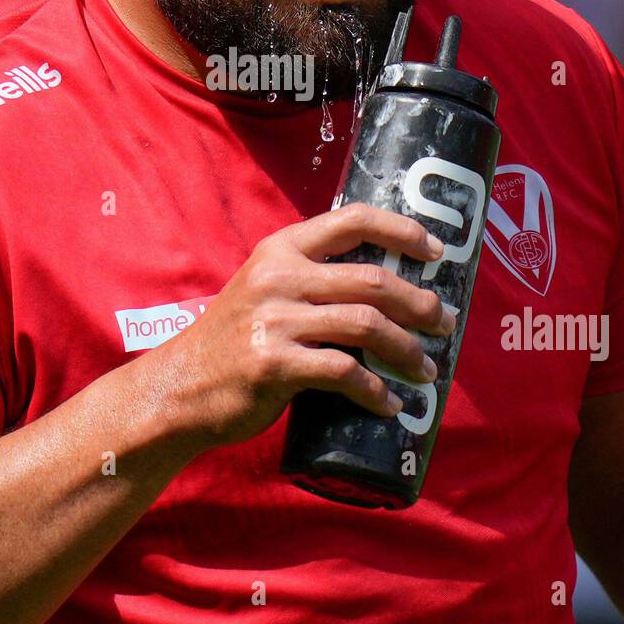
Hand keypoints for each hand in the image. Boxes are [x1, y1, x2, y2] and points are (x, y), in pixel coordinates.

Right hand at [156, 203, 454, 453]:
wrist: (179, 388)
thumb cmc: (232, 342)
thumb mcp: (263, 290)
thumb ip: (309, 280)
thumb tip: (384, 289)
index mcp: (281, 249)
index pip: (353, 219)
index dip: (402, 230)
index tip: (436, 251)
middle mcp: (279, 276)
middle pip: (372, 279)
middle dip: (419, 303)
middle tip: (444, 323)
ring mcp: (274, 320)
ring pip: (367, 325)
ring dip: (407, 349)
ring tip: (427, 368)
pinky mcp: (274, 364)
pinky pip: (345, 373)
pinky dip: (376, 391)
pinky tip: (390, 404)